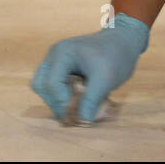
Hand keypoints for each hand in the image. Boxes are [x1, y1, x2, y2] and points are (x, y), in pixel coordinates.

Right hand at [31, 13, 148, 122]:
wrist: (123, 41)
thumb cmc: (116, 56)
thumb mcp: (106, 79)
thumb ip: (92, 100)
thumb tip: (83, 122)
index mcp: (63, 53)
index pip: (51, 84)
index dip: (62, 102)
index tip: (78, 114)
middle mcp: (54, 55)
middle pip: (41, 85)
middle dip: (55, 103)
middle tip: (73, 115)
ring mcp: (55, 60)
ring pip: (43, 86)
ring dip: (56, 101)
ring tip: (75, 109)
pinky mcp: (60, 67)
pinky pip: (52, 85)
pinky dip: (61, 96)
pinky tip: (77, 102)